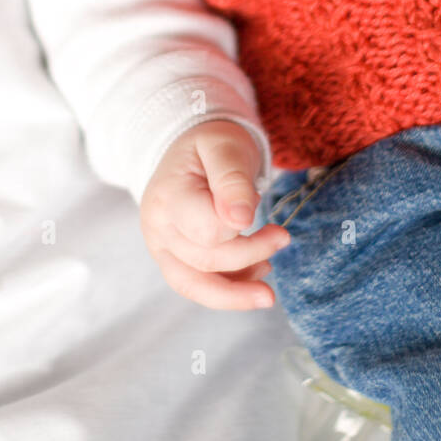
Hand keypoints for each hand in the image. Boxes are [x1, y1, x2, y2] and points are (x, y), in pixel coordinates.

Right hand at [139, 119, 291, 309]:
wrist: (191, 149)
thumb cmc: (210, 145)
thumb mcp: (225, 147)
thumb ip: (232, 180)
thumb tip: (241, 220)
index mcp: (167, 197)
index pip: (207, 232)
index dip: (242, 230)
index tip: (263, 206)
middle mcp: (157, 227)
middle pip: (205, 261)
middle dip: (250, 255)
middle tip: (283, 236)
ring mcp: (161, 246)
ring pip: (194, 286)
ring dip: (235, 295)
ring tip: (268, 293)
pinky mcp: (172, 258)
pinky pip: (197, 286)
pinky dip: (227, 290)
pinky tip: (253, 276)